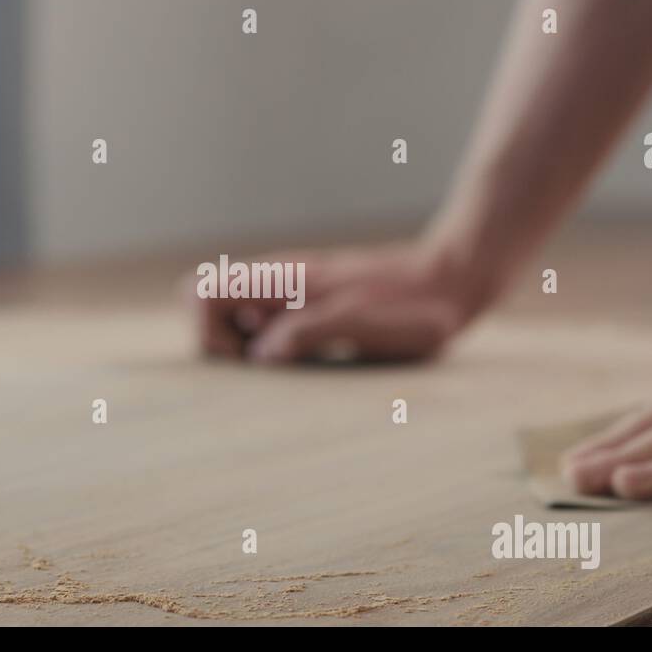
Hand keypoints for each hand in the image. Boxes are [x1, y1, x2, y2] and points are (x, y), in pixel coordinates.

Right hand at [190, 241, 494, 362]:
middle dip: (218, 345)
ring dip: (245, 350)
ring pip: (233, 317)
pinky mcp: (307, 305)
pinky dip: (271, 349)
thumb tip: (259, 356)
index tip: (247, 360)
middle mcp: (277, 281)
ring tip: (292, 369)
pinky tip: (309, 364)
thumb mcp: (364, 323)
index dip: (205, 333)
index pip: (198, 292)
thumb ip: (308, 332)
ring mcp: (290, 292)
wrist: (453, 280)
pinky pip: (265, 325)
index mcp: (283, 280)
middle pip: (205, 304)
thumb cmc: (413, 307)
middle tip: (266, 370)